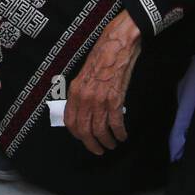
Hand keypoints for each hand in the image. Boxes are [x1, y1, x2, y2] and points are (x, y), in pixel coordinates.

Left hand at [65, 10, 140, 154]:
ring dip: (107, 142)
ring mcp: (100, 100)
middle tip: (99, 150)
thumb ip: (82, 92)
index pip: (71, 121)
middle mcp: (84, 98)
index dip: (78, 135)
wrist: (117, 44)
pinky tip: (123, 136)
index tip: (85, 139)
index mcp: (75, 91)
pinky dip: (120, 133)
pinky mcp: (115, 99)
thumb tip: (84, 109)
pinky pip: (116, 124)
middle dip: (92, 145)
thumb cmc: (102, 56)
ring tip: (112, 144)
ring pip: (100, 131)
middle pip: (84, 131)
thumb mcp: (85, 74)